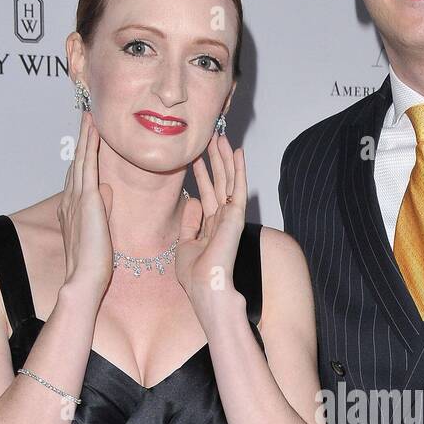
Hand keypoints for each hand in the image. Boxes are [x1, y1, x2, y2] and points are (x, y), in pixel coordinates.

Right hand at [57, 111, 113, 298]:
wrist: (84, 278)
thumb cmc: (94, 264)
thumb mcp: (101, 231)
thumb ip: (103, 209)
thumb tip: (108, 190)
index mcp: (74, 208)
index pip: (79, 175)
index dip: (83, 155)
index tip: (88, 138)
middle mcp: (71, 200)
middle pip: (77, 161)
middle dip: (82, 139)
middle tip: (87, 116)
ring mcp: (77, 198)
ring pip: (82, 158)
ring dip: (86, 135)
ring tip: (90, 115)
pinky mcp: (87, 199)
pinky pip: (88, 165)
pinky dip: (91, 146)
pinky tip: (95, 130)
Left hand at [174, 133, 246, 304]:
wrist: (205, 287)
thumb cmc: (195, 275)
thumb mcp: (185, 244)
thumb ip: (189, 223)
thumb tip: (191, 202)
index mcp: (211, 227)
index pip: (206, 194)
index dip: (202, 174)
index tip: (196, 156)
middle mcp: (222, 219)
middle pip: (219, 183)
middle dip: (214, 160)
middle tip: (210, 137)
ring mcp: (230, 216)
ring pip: (228, 180)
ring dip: (225, 158)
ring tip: (220, 136)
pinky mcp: (236, 214)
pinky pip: (238, 186)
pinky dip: (239, 167)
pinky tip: (237, 151)